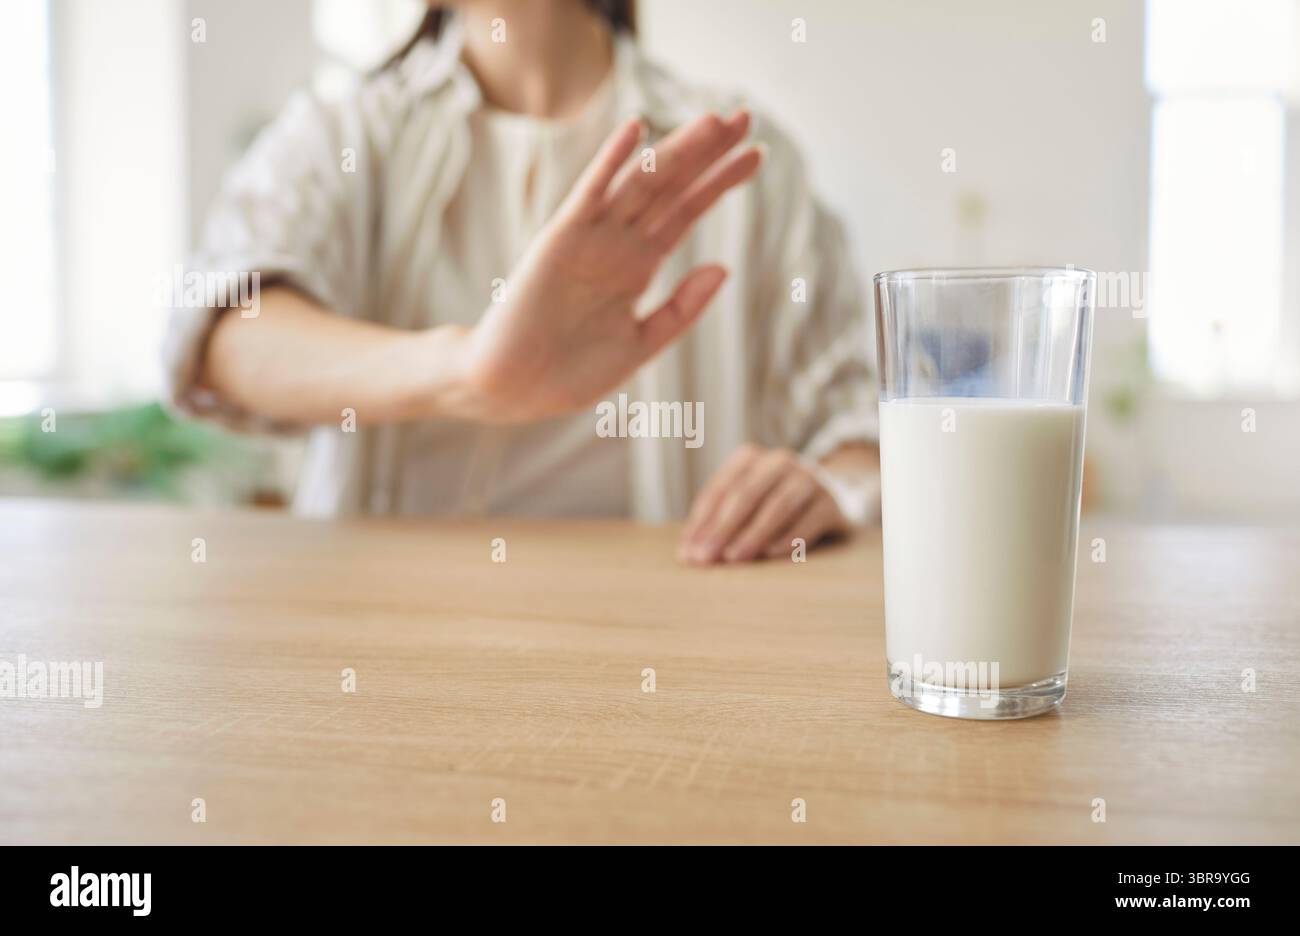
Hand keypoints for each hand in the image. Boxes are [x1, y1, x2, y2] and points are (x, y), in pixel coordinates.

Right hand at [459, 111, 762, 422]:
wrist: (513, 389)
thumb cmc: (570, 372)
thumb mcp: (641, 344)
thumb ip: (681, 309)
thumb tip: (724, 268)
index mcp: (638, 266)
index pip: (687, 211)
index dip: (721, 182)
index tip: (757, 155)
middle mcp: (618, 244)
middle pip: (672, 187)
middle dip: (709, 153)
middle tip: (746, 118)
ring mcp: (590, 238)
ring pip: (642, 183)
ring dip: (676, 151)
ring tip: (715, 121)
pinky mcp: (559, 240)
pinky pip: (590, 194)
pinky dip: (611, 162)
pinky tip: (636, 130)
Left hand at [678, 445, 848, 564]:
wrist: (832, 496)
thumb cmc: (773, 503)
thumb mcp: (746, 503)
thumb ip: (718, 522)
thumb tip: (688, 554)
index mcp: (750, 457)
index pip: (720, 489)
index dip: (701, 521)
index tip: (687, 552)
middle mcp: (779, 462)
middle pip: (746, 495)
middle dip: (722, 529)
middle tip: (705, 558)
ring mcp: (808, 479)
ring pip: (778, 506)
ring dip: (753, 533)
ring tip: (734, 558)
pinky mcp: (831, 503)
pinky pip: (808, 520)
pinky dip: (789, 536)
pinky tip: (771, 554)